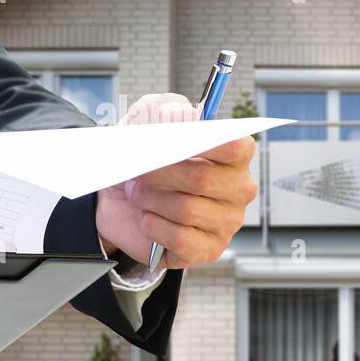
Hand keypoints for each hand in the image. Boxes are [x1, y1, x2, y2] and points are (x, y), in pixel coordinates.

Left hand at [96, 93, 257, 267]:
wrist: (121, 202)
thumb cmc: (145, 159)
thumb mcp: (147, 124)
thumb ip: (163, 111)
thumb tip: (180, 115)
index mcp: (234, 156)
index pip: (237, 146)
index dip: (207, 142)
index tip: (177, 140)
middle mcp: (238, 189)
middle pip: (202, 179)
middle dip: (161, 174)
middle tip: (139, 171)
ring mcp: (226, 222)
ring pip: (186, 209)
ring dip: (151, 200)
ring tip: (138, 194)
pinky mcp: (207, 249)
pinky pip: (180, 238)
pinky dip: (154, 226)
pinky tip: (148, 219)